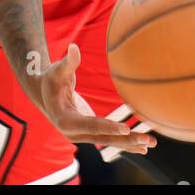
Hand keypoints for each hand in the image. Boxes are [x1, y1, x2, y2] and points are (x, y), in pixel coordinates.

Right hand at [35, 44, 155, 153]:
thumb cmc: (51, 79)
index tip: (126, 128)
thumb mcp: (57, 70)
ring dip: (129, 143)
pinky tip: (142, 147)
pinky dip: (125, 142)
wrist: (43, 95)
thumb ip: (68, 62)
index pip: (90, 125)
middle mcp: (74, 133)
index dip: (108, 126)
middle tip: (145, 140)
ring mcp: (82, 136)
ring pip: (108, 141)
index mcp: (65, 119)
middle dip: (125, 139)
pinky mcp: (89, 134)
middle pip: (103, 138)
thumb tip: (74, 47)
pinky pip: (109, 139)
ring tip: (150, 144)